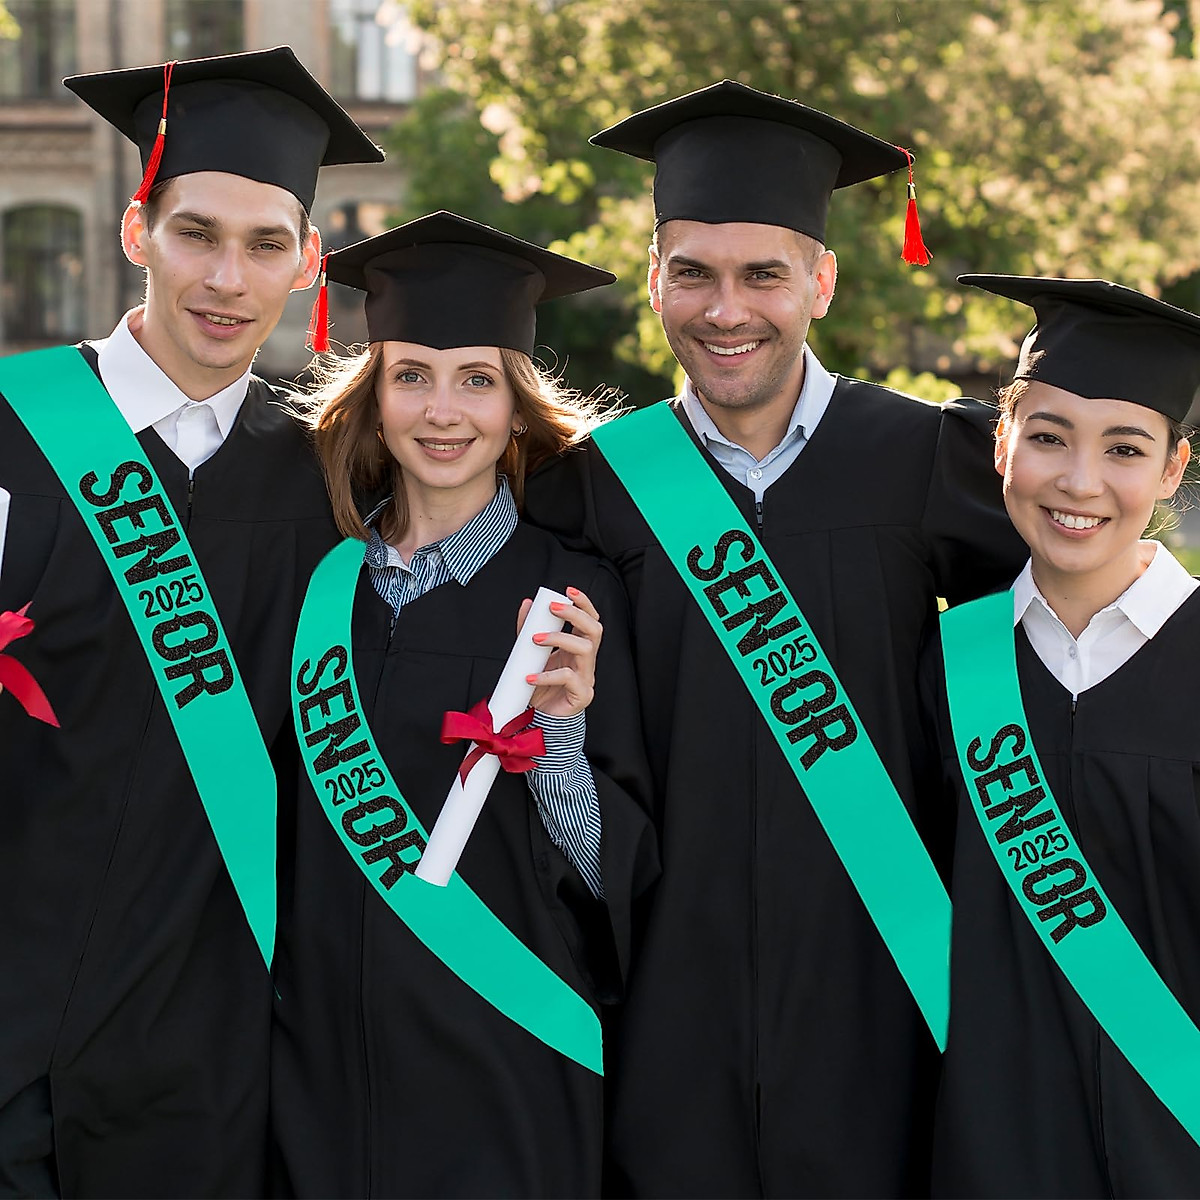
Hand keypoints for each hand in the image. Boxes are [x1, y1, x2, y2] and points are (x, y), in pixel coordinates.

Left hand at [517, 586, 601, 717]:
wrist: (539, 719)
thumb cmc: (539, 685)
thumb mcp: (531, 654)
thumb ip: (529, 630)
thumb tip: (527, 604)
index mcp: (578, 648)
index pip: (590, 620)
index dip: (584, 603)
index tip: (568, 591)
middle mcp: (587, 660)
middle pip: (594, 630)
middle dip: (575, 614)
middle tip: (552, 608)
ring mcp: (587, 677)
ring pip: (586, 649)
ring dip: (560, 639)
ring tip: (535, 640)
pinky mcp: (582, 695)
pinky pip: (569, 678)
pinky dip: (547, 675)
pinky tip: (530, 676)